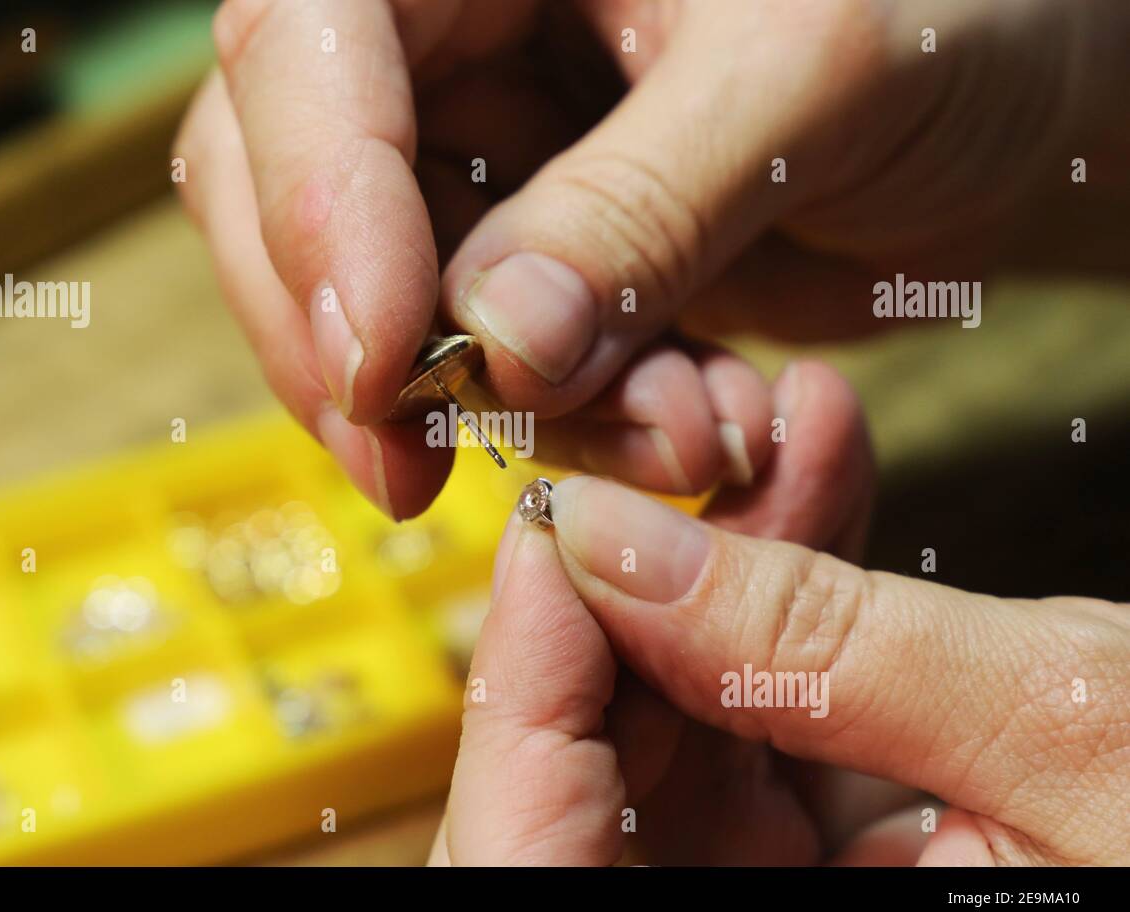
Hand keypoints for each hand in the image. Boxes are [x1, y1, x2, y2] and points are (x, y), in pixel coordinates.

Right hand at [175, 0, 1127, 516]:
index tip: (384, 361)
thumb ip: (642, 203)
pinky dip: (581, 423)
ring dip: (516, 408)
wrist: (1018, 93)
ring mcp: (488, 150)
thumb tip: (494, 345)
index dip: (317, 203)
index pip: (306, 42)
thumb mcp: (811, 76)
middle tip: (417, 474)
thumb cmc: (957, 10)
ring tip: (685, 438)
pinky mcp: (539, 255)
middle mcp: (453, 33)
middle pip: (282, 186)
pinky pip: (499, 366)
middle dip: (361, 348)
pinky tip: (696, 428)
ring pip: (392, 307)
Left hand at [434, 378, 1129, 865]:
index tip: (561, 522)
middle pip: (611, 767)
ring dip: (734, 568)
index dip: (535, 674)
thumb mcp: (1070, 729)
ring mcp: (803, 884)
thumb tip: (610, 535)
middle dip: (653, 594)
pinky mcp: (858, 843)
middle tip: (703, 449)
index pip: (538, 849)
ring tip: (791, 429)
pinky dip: (794, 605)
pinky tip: (822, 483)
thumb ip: (821, 640)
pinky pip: (772, 716)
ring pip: (692, 720)